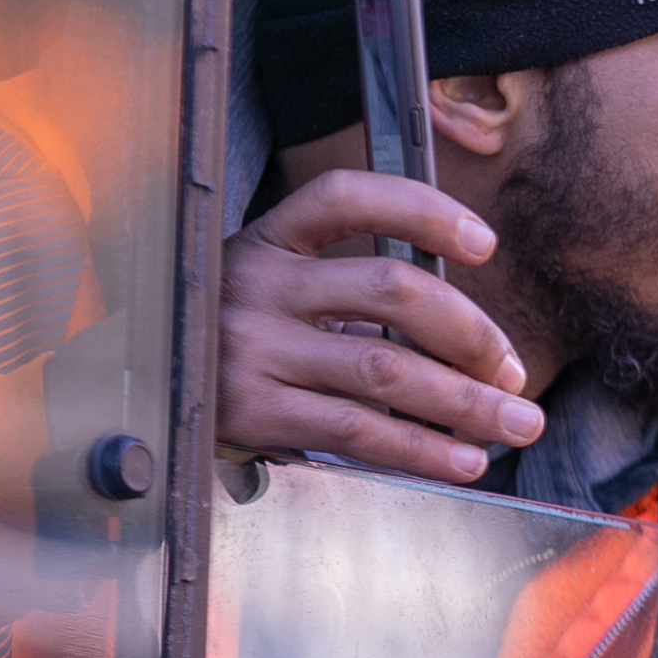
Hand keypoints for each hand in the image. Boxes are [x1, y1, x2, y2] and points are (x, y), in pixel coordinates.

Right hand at [218, 169, 543, 481]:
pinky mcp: (252, 412)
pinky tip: (462, 460)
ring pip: (386, 370)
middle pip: (391, 290)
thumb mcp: (277, 291)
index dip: (422, 210)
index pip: (348, 198)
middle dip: (471, 334)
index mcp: (271, 238)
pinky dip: (421, 449)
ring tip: (515, 422)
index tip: (484, 243)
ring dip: (466, 402)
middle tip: (513, 370)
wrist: (142, 393)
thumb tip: (468, 344)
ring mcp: (252, 348)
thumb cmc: (239, 337)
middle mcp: (260, 284)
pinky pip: (356, 432)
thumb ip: (352, 297)